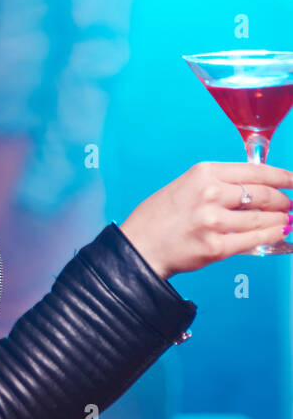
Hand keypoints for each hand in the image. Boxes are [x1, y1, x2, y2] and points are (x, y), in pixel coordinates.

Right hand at [119, 162, 292, 278]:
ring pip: (264, 218)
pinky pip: (256, 239)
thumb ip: (216, 183)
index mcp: (202, 174)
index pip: (255, 171)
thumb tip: (254, 187)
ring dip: (281, 219)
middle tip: (289, 204)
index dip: (283, 177)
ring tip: (285, 219)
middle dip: (283, 201)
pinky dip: (272, 235)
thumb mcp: (184, 186)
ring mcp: (214, 221)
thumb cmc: (159, 217)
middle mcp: (210, 194)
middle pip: (264, 194)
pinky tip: (279, 232)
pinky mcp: (218, 246)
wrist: (140, 246)